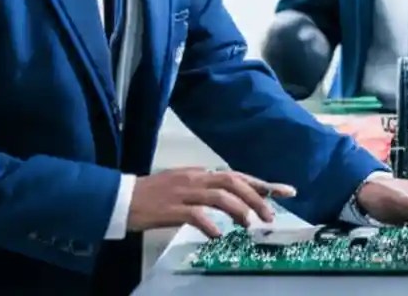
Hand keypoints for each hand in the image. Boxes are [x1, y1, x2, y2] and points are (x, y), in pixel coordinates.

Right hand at [128, 167, 295, 238]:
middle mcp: (196, 178)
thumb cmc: (153, 194)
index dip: (263, 183)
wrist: (121, 197)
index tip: (287, 191)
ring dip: (238, 211)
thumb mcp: (185, 186)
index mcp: (201, 173)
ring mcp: (183, 192)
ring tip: (248, 225)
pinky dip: (210, 224)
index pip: (238, 175)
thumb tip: (235, 199)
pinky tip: (218, 235)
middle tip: (270, 216)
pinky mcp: (171, 208)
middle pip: (234, 182)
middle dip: (256, 198)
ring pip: (220, 196)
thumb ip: (208, 190)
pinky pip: (196, 215)